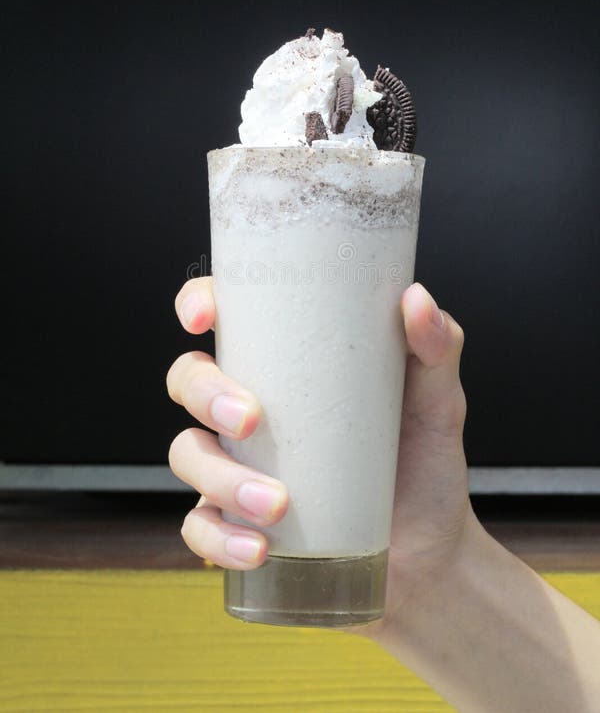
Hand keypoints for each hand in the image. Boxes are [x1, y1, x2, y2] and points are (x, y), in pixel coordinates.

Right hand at [167, 278, 471, 640]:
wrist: (433, 552)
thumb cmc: (425, 463)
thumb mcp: (438, 400)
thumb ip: (437, 347)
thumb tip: (417, 300)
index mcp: (287, 364)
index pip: (227, 319)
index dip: (198, 304)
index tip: (203, 319)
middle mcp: (251, 407)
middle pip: (188, 380)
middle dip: (205, 394)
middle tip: (252, 420)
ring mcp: (240, 465)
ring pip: (187, 454)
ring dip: (219, 477)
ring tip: (275, 505)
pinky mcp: (241, 520)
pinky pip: (200, 526)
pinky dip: (217, 538)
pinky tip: (257, 548)